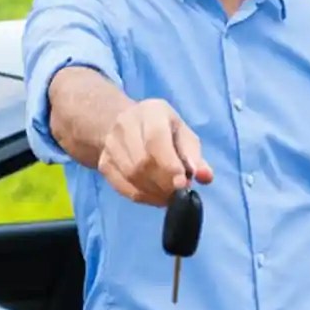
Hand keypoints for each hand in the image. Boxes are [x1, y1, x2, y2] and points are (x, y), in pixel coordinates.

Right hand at [97, 98, 213, 205]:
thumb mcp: (184, 135)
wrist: (126, 124)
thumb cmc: (163, 130)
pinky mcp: (104, 162)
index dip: (169, 165)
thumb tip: (205, 177)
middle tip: (178, 193)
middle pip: (142, 161)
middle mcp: (125, 124)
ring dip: (153, 192)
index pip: (156, 139)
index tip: (182, 185)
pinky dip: (141, 197)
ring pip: (131, 176)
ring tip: (169, 196)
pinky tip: (155, 197)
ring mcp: (110, 144)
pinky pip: (122, 186)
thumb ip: (195, 157)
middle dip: (163, 183)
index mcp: (151, 111)